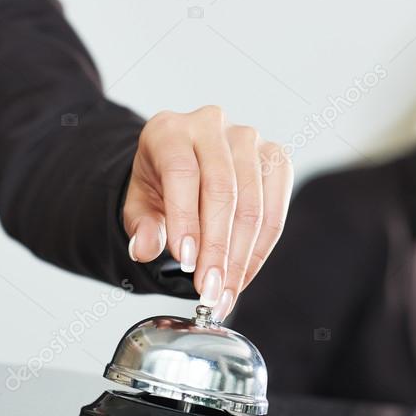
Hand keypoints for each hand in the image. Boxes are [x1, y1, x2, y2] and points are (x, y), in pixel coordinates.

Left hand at [122, 106, 293, 319]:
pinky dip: (261, 248)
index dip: (185, 220)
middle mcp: (211, 125)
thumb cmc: (161, 184)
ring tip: (226, 290)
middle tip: (209, 289)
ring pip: (252, 203)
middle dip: (217, 249)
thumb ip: (140, 226)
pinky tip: (244, 273)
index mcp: (169, 130)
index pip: (181, 172)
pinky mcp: (275, 156)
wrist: (185, 165)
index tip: (186, 263)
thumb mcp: (139, 204)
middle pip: (222, 190)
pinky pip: (276, 208)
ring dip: (241, 256)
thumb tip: (144, 249)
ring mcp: (248, 139)